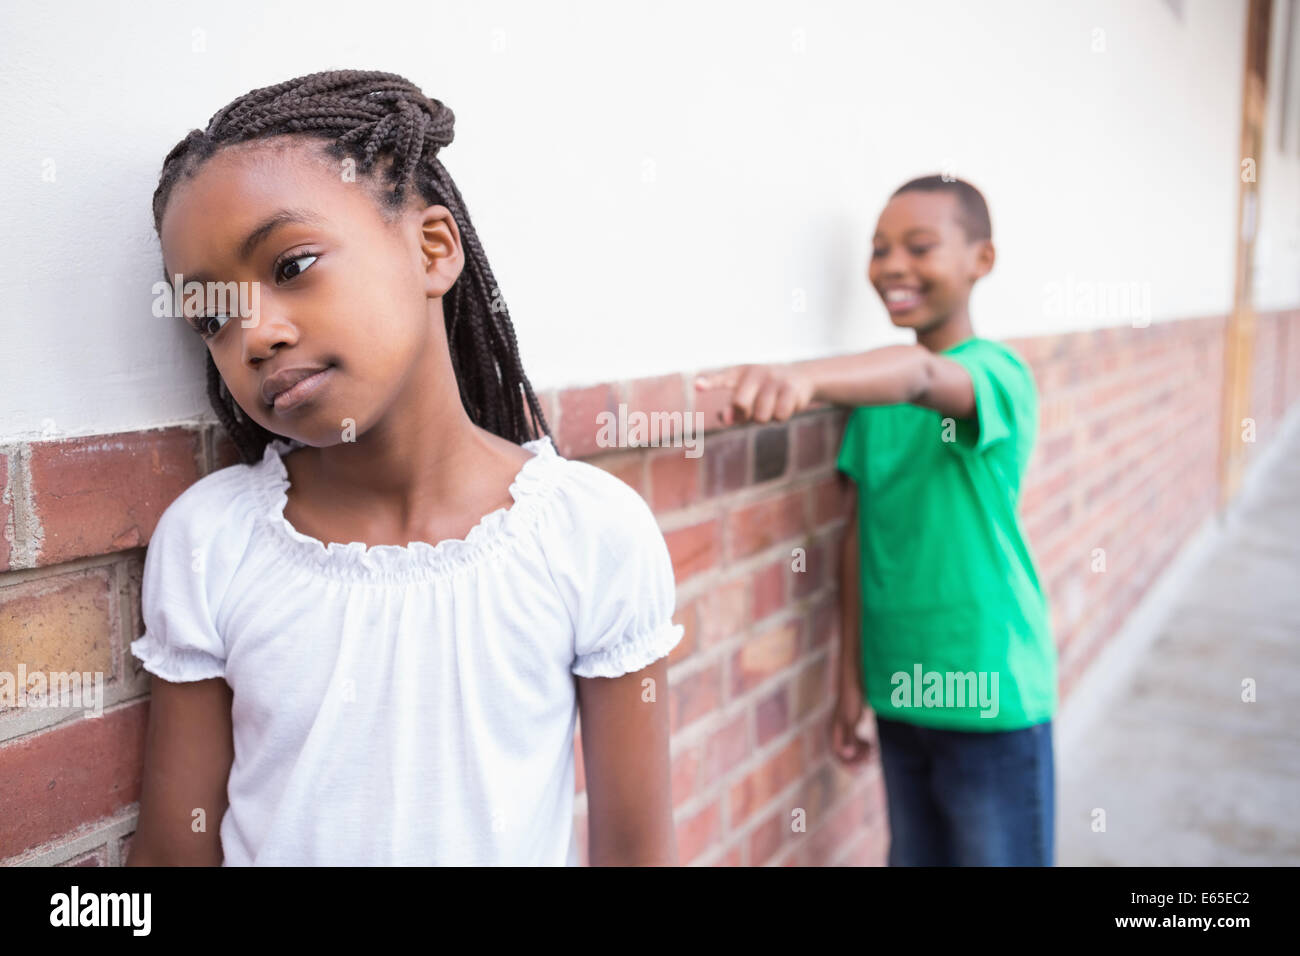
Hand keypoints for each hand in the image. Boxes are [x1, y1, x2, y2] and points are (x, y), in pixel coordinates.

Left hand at [694, 363, 815, 424]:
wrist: (801, 377)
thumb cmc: (764, 391)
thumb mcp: (747, 397)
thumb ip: (732, 410)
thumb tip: (725, 420)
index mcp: (739, 373)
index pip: (722, 379)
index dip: (709, 382)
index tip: (697, 385)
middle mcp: (755, 372)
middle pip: (740, 404)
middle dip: (745, 414)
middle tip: (754, 408)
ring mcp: (773, 379)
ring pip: (761, 416)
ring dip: (766, 417)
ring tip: (772, 404)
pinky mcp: (790, 388)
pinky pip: (780, 416)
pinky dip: (781, 417)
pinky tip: (785, 404)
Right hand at [830, 687, 874, 764]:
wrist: (852, 681)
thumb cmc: (851, 699)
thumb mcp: (851, 719)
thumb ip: (849, 738)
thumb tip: (847, 755)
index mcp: (833, 732)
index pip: (838, 755)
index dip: (849, 764)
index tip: (862, 770)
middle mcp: (835, 732)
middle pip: (844, 754)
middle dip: (857, 759)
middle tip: (872, 759)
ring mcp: (842, 728)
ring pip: (851, 747)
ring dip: (861, 753)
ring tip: (873, 752)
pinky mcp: (850, 724)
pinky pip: (854, 740)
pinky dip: (862, 745)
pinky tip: (871, 745)